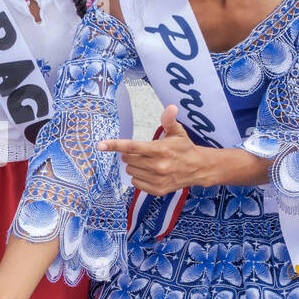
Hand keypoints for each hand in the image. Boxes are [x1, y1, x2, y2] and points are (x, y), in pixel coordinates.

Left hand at [98, 104, 214, 194]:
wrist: (198, 169)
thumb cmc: (184, 148)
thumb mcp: (178, 132)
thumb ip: (169, 120)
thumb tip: (170, 107)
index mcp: (160, 150)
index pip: (132, 146)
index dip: (114, 145)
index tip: (100, 145)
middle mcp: (158, 166)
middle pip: (128, 160)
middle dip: (130, 155)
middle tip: (142, 152)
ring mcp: (157, 180)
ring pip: (131, 172)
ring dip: (134, 166)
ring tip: (148, 163)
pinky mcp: (158, 190)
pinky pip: (136, 183)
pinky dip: (139, 178)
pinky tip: (150, 173)